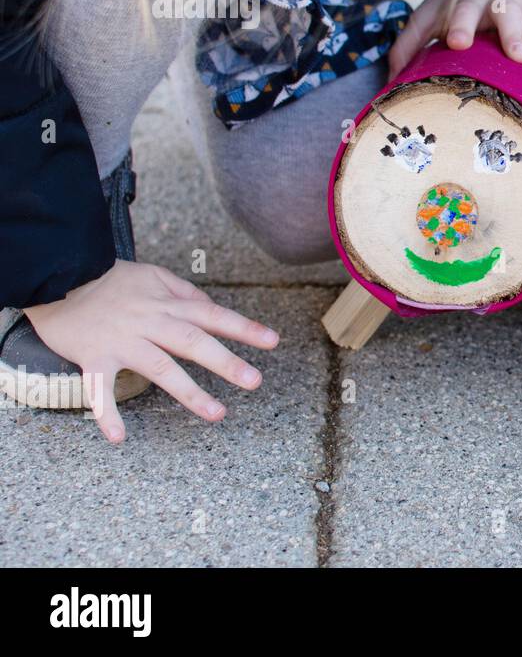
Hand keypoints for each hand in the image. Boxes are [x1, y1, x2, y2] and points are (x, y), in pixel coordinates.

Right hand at [24, 261, 278, 442]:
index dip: (244, 328)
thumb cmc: (108, 279)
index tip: (273, 341)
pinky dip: (106, 413)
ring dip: (190, 393)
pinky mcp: (93, 356)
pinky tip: (119, 438)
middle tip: (254, 381)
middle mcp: (150, 322)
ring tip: (217, 413)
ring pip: (161, 368)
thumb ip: (185, 293)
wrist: (58, 274)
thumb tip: (210, 308)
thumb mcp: (154, 275)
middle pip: (194, 342)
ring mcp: (123, 340)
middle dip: (226, 362)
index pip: (214, 315)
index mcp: (168, 304)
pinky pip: (99, 389)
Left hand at [388, 0, 521, 81]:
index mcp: (468, 0)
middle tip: (516, 56)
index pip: (463, 10)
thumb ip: (408, 45)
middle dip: (513, 34)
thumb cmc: (456, 8)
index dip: (461, 25)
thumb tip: (391, 81)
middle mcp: (501, 0)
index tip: (458, 43)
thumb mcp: (429, 17)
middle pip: (508, 14)